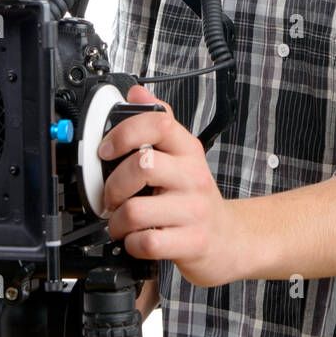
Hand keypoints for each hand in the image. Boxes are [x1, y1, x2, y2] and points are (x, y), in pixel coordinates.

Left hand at [98, 84, 243, 287]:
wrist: (229, 238)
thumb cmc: (196, 196)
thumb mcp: (183, 156)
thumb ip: (159, 124)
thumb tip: (137, 93)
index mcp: (188, 150)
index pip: (158, 124)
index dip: (124, 132)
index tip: (106, 150)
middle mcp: (193, 177)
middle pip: (142, 165)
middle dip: (113, 185)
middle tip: (111, 196)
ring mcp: (193, 211)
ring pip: (135, 210)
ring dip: (117, 221)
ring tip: (121, 222)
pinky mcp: (191, 242)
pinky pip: (146, 242)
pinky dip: (131, 243)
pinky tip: (136, 239)